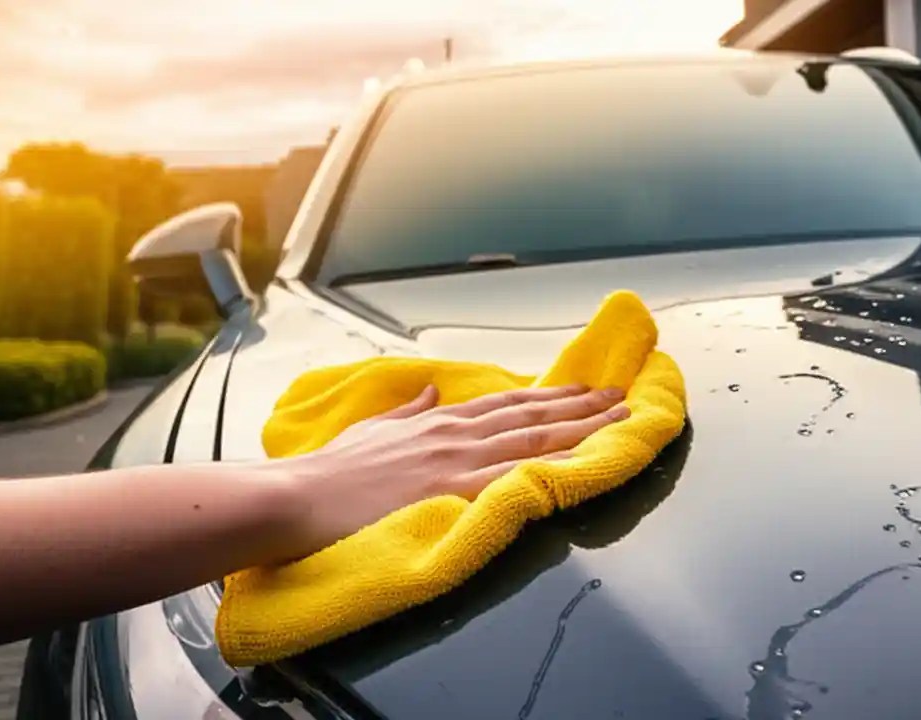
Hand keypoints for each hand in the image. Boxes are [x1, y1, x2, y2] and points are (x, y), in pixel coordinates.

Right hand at [275, 384, 628, 559]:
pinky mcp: (453, 490)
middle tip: (620, 397)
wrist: (299, 497)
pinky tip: (584, 459)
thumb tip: (431, 396)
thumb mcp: (374, 431)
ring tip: (619, 420)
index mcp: (437, 421)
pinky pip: (516, 474)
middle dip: (581, 406)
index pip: (508, 403)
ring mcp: (457, 460)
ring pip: (534, 438)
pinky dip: (554, 464)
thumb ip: (408, 413)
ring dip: (582, 427)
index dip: (550, 396)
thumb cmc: (330, 473)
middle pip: (532, 415)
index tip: (582, 390)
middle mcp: (455, 433)